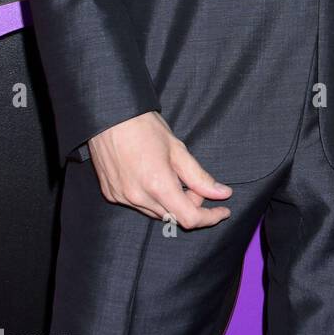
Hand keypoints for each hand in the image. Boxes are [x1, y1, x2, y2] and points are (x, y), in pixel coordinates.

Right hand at [88, 111, 232, 227]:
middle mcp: (138, 197)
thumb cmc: (145, 127)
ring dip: (171, 203)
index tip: (223, 211)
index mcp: (158, 185)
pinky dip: (152, 199)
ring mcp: (122, 198)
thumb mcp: (178, 149)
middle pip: (173, 217)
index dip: (210, 218)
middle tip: (195, 183)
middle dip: (190, 204)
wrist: (109, 116)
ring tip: (173, 177)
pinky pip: (138, 205)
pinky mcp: (111, 194)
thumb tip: (223, 194)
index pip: (189, 218)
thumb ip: (200, 177)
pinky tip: (153, 178)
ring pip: (156, 213)